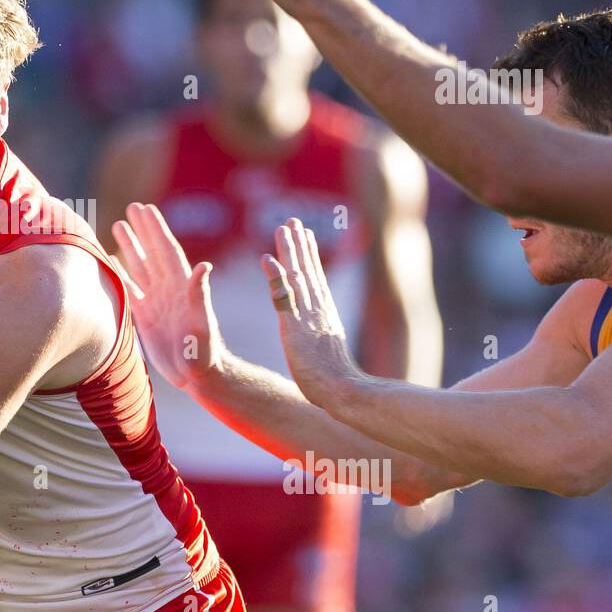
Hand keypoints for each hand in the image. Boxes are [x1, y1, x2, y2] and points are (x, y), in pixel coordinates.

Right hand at [111, 203, 223, 390]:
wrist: (197, 376)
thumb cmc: (204, 353)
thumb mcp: (203, 324)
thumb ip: (200, 296)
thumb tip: (204, 266)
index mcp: (181, 286)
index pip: (165, 250)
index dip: (155, 229)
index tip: (145, 209)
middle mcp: (168, 290)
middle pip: (152, 253)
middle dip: (143, 230)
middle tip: (132, 207)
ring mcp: (157, 302)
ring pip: (140, 268)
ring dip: (130, 247)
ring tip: (119, 226)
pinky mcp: (146, 317)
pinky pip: (131, 290)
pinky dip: (121, 274)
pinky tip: (111, 262)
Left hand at [260, 218, 362, 409]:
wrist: (344, 391)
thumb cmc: (337, 383)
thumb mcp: (328, 356)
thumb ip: (324, 344)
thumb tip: (327, 344)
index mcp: (324, 315)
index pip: (315, 279)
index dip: (309, 256)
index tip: (304, 236)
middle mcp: (318, 310)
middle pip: (307, 270)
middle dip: (299, 244)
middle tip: (291, 220)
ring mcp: (307, 316)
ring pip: (297, 275)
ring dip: (290, 250)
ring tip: (282, 226)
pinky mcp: (295, 327)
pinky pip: (282, 296)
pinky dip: (276, 276)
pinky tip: (267, 258)